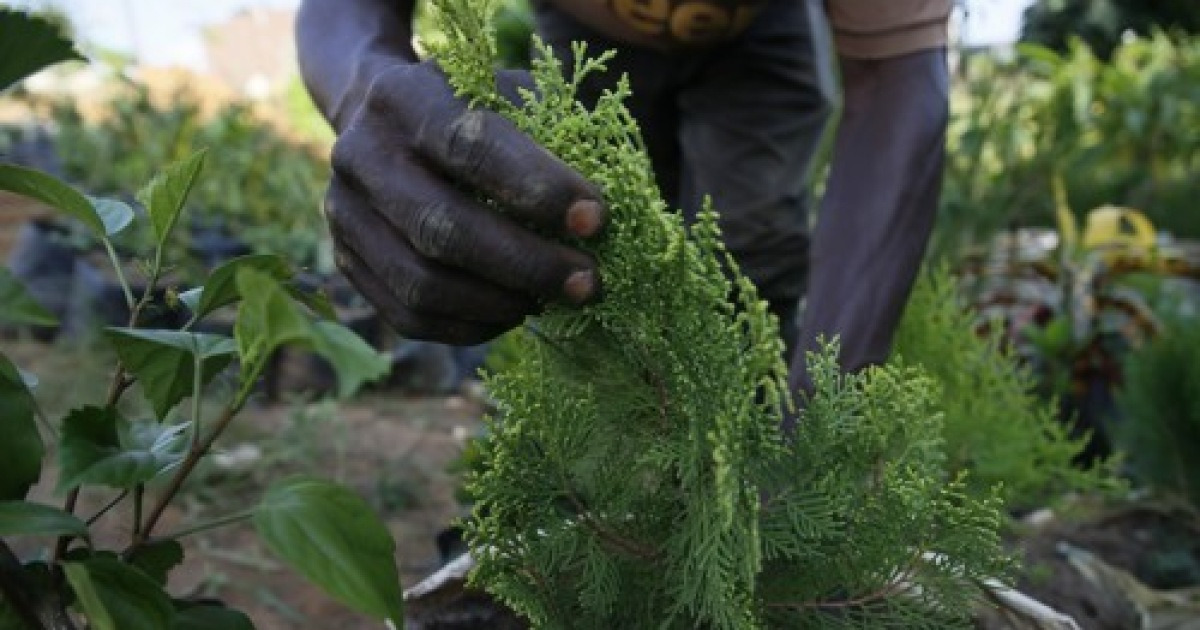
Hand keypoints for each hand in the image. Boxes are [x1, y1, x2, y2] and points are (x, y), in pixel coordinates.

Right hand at [325, 62, 606, 344]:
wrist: (383, 123)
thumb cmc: (469, 110)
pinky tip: (512, 312)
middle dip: (527, 263)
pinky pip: (409, 315)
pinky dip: (470, 325)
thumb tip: (597, 214)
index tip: (597, 219)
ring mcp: (344, 215)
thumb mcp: (507, 96)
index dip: (538, 189)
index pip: (472, 148)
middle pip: (442, 228)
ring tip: (551, 299)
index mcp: (405, 100)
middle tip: (588, 282)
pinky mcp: (346, 262)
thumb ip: (549, 136)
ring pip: (422, 283)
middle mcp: (361, 156)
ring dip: (500, 302)